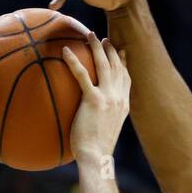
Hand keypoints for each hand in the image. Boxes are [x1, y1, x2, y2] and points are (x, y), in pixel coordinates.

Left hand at [63, 33, 129, 163]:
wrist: (97, 157)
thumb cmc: (96, 151)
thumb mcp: (105, 132)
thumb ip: (102, 119)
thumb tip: (91, 119)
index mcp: (124, 105)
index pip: (126, 78)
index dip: (123, 63)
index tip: (120, 51)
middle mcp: (119, 98)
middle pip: (117, 66)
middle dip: (111, 50)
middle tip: (103, 38)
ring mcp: (108, 98)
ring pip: (104, 64)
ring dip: (96, 47)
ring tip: (89, 35)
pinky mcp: (94, 100)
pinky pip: (82, 75)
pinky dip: (73, 61)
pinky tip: (65, 51)